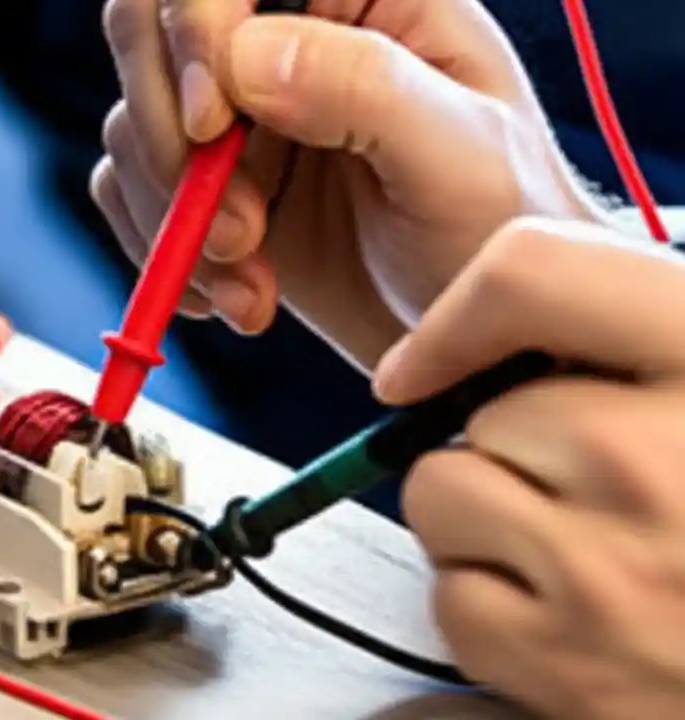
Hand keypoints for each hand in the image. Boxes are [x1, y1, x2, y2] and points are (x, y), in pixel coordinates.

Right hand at [91, 0, 605, 368]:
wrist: (477, 336)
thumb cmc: (498, 231)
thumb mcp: (460, 156)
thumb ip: (362, 90)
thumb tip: (246, 59)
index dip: (195, 32)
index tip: (213, 128)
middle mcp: (288, 38)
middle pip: (148, 29)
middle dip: (168, 139)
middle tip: (234, 231)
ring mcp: (241, 112)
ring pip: (134, 125)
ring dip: (175, 221)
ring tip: (252, 283)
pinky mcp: (209, 182)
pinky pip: (131, 192)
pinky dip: (163, 254)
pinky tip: (233, 296)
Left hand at [377, 218, 684, 718]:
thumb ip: (604, 328)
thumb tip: (420, 365)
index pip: (529, 275)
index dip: (457, 315)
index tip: (430, 361)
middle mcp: (663, 464)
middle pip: (474, 412)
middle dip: (509, 448)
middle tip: (592, 488)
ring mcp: (614, 576)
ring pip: (438, 498)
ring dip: (482, 523)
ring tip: (578, 547)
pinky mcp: (571, 671)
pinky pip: (449, 601)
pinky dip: (489, 610)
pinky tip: (570, 613)